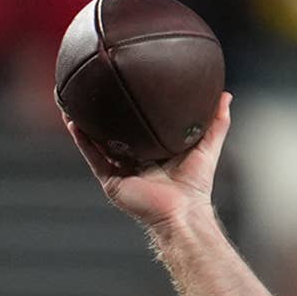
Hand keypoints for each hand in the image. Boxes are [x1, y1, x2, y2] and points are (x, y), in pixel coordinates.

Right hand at [65, 91, 232, 230]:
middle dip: (98, 112)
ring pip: (95, 141)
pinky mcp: (110, 180)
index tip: (121, 84)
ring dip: (82, 122)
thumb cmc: (195, 186)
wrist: (183, 211)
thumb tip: (226, 95)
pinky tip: (73, 121)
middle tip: (89, 86)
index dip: (127, 107)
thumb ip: (216, 122)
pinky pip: (92, 156)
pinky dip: (82, 140)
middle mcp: (132, 159)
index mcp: (151, 151)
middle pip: (110, 131)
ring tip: (70, 99)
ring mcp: (119, 169)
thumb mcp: (207, 146)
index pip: (135, 125)